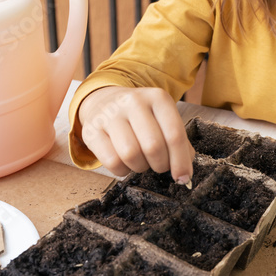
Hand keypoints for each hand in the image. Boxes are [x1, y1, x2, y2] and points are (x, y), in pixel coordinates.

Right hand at [78, 86, 193, 181]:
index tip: (183, 178)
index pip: (174, 134)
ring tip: (141, 161)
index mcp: (158, 98)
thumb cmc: (141, 117)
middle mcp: (133, 102)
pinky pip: (111, 161)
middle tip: (159, 165)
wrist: (105, 100)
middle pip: (153, 146)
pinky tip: (125, 162)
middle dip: (160, 165)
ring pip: (131, 154)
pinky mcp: (91, 130)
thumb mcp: (163, 119)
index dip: (181, 161)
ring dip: (140, 167)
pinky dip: (122, 170)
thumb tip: (184, 173)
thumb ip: (178, 142)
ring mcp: (110, 114)